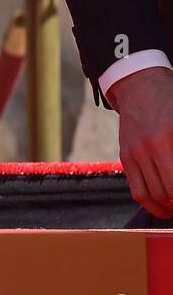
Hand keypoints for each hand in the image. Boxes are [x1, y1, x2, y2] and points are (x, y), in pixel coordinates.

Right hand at [107, 66, 172, 218]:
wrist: (140, 86)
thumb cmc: (170, 102)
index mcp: (166, 139)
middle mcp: (147, 148)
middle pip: (167, 193)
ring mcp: (133, 152)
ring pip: (150, 195)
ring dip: (166, 208)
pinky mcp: (125, 155)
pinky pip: (136, 189)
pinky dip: (150, 202)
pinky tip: (162, 205)